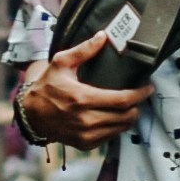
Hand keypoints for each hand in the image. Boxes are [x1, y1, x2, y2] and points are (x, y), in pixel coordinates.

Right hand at [16, 33, 149, 150]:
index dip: (140, 94)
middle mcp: (86, 120)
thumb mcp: (61, 63)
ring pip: (121, 128)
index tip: (148, 87)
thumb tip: (103, 36)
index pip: (123, 100)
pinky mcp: (85, 144)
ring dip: (129, 117)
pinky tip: (114, 116)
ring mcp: (86, 135)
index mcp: (83, 98)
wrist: (31, 114)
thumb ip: (84, 50)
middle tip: (139, 95)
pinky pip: (111, 137)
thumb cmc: (47, 86)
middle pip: (127, 116)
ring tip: (129, 105)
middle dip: (137, 105)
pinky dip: (117, 127)